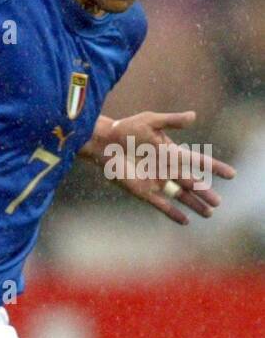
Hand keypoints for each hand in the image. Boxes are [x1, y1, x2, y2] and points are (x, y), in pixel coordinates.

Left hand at [101, 111, 235, 224]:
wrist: (105, 143)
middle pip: (192, 183)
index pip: (198, 161)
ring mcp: (156, 180)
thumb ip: (172, 121)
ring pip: (180, 196)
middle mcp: (167, 168)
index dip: (215, 167)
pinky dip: (173, 213)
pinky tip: (185, 221)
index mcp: (172, 152)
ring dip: (194, 204)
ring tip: (209, 213)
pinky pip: (161, 204)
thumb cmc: (126, 129)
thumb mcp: (152, 121)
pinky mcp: (143, 190)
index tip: (232, 174)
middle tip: (219, 202)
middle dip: (206, 193)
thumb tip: (194, 116)